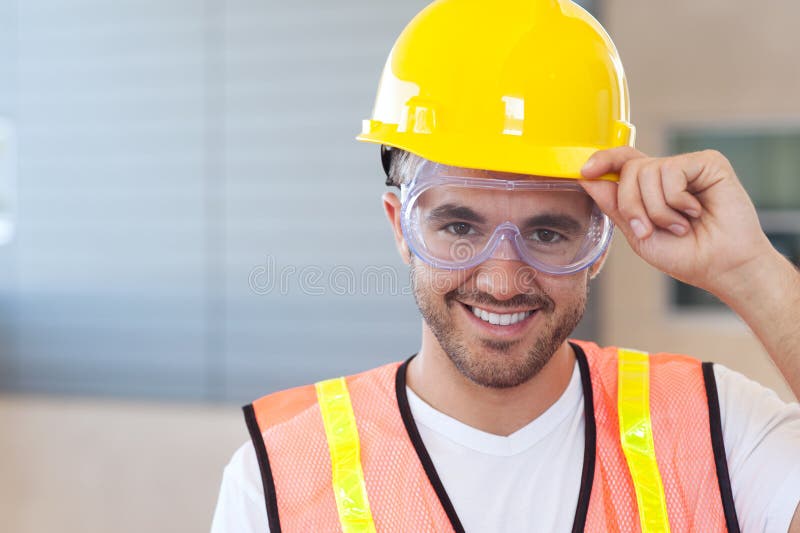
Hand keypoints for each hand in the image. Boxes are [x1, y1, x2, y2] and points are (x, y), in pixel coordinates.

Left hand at [579, 147, 775, 296]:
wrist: (722, 267)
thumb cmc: (686, 255)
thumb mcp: (638, 234)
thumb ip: (615, 206)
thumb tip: (587, 179)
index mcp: (649, 188)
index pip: (620, 161)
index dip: (601, 160)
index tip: (584, 172)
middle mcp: (667, 173)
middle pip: (629, 169)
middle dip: (631, 204)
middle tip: (649, 229)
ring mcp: (687, 166)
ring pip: (648, 171)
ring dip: (658, 209)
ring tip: (679, 225)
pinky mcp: (708, 163)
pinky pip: (673, 171)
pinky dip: (677, 200)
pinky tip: (695, 211)